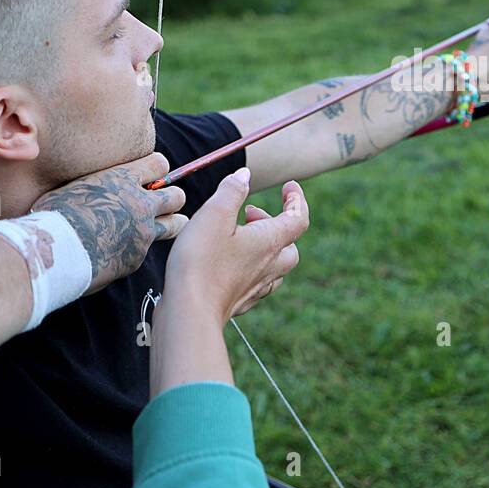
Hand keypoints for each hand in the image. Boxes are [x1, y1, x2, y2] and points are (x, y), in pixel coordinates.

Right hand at [32, 153, 186, 292]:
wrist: (54, 251)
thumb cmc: (53, 215)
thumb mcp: (75, 187)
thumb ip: (99, 185)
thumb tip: (99, 186)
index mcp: (122, 179)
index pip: (159, 164)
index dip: (156, 169)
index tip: (150, 176)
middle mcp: (140, 203)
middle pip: (176, 196)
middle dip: (170, 199)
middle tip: (157, 204)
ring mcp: (143, 231)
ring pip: (176, 224)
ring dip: (170, 223)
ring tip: (156, 226)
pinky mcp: (137, 256)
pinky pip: (145, 250)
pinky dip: (135, 250)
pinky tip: (116, 252)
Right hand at [164, 168, 308, 322]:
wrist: (190, 312)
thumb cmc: (201, 261)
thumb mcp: (214, 215)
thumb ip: (232, 191)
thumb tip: (245, 175)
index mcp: (270, 242)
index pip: (298, 218)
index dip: (297, 200)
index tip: (290, 186)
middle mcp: (269, 266)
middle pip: (289, 244)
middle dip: (275, 223)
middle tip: (250, 214)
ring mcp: (256, 287)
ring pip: (275, 266)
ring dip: (264, 247)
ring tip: (238, 236)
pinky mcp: (240, 302)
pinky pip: (257, 282)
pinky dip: (251, 267)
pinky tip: (229, 264)